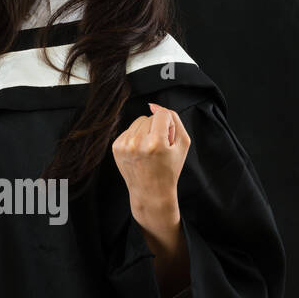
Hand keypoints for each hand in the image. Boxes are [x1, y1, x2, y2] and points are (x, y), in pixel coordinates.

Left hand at [111, 102, 191, 217]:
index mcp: (156, 143)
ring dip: (145, 131)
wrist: (151, 191)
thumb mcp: (182, 144)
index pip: (162, 114)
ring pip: (138, 122)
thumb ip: (174, 120)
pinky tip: (140, 152)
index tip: (168, 138)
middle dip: (157, 128)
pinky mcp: (116, 147)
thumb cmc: (169, 169)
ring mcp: (124, 145)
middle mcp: (137, 143)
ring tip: (149, 149)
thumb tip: (154, 106)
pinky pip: (129, 130)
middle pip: (149, 117)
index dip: (168, 125)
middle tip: (160, 148)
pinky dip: (135, 137)